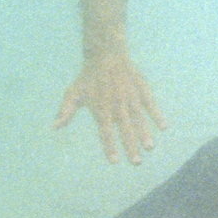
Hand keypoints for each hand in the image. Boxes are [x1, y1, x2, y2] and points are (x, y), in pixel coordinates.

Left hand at [53, 50, 164, 164]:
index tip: (114, 161)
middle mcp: (117, 105)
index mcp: (101, 109)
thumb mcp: (73, 94)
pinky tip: (163, 126)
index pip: (105, 132)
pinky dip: (157, 115)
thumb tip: (54, 127)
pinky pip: (150, 104)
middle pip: (124, 129)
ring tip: (149, 147)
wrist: (105, 55)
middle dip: (130, 147)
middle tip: (136, 163)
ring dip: (144, 134)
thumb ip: (66, 111)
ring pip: (138, 118)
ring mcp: (130, 97)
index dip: (109, 147)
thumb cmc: (88, 78)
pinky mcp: (141, 89)